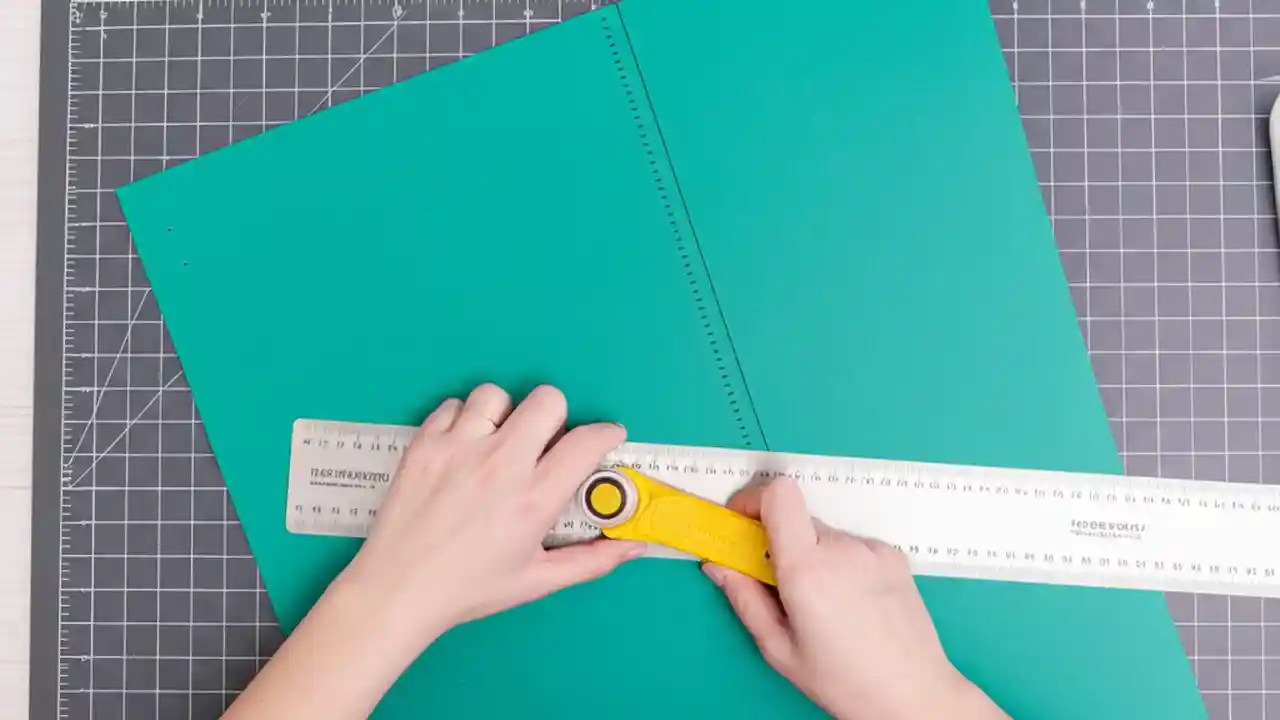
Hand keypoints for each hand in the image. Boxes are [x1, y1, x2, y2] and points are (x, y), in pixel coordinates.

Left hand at [227, 383, 642, 719]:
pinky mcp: (425, 444)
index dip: (606, 433)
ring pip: (496, 394)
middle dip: (554, 415)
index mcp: (534, 499)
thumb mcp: (537, 580)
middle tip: (543, 440)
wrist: (398, 589)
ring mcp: (460, 449)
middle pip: (546, 400)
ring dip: (503, 413)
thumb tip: (634, 546)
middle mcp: (501, 464)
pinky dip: (462, 420)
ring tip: (496, 441)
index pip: (586, 442)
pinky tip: (463, 447)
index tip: (605, 437)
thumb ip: (592, 560)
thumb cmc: (469, 589)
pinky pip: (453, 405)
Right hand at [702, 479, 1006, 719]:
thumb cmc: (846, 681)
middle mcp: (842, 550)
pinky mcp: (893, 555)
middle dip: (779, 542)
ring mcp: (872, 549)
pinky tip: (851, 602)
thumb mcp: (779, 649)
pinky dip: (842, 564)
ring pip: (825, 535)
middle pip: (796, 519)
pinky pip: (852, 546)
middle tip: (779, 583)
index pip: (779, 495)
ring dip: (814, 556)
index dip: (753, 498)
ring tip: (825, 604)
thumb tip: (717, 565)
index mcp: (808, 570)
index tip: (741, 520)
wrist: (913, 694)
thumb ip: (744, 599)